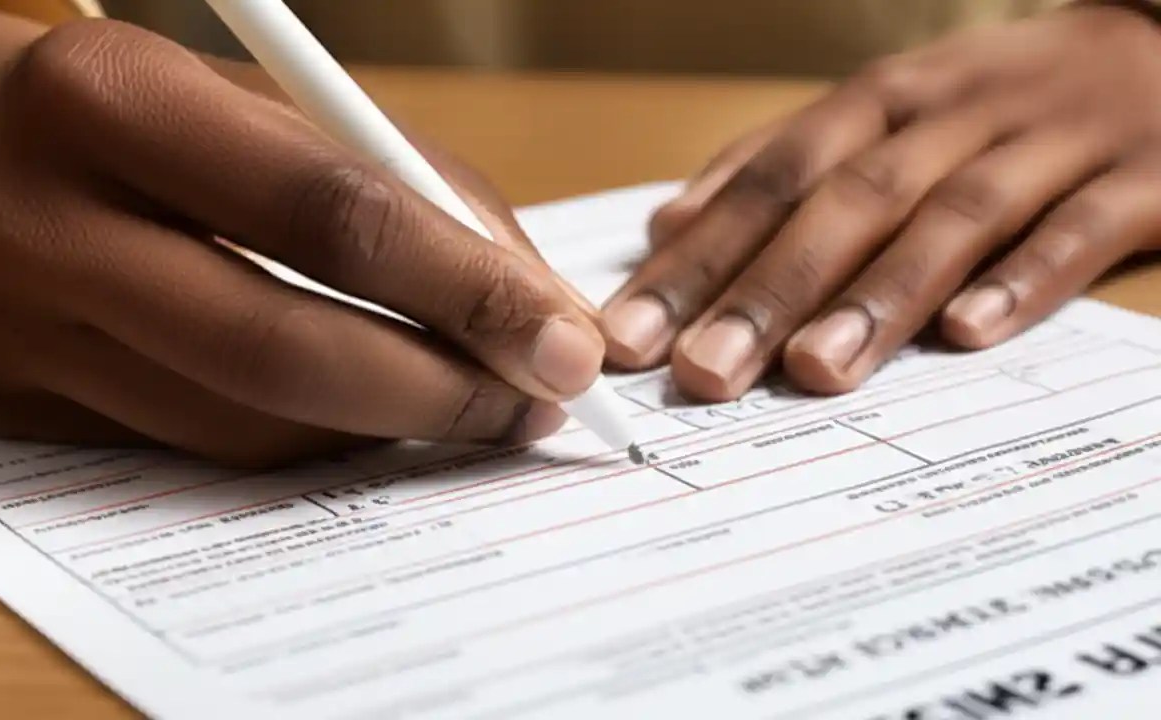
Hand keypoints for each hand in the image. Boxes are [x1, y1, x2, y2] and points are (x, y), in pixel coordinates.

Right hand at [0, 10, 603, 464]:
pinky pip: (200, 449)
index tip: (563, 339)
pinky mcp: (9, 407)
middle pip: (280, 347)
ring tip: (468, 407)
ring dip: (383, 428)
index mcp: (109, 97)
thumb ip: (410, 193)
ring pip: (245, 423)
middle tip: (533, 403)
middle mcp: (33, 218)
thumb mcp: (272, 110)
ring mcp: (8, 328)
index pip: (326, 214)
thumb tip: (537, 314)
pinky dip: (306, 440)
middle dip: (438, 390)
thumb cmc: (150, 118)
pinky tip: (364, 416)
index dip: (463, 288)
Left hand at [602, 4, 1160, 400]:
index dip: (696, 258)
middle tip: (701, 373)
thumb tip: (666, 224)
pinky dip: (1024, 278)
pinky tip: (969, 336)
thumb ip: (775, 167)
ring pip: (952, 218)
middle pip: (845, 202)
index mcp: (877, 102)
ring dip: (878, 295)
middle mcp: (950, 116)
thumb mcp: (878, 114)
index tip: (630, 335)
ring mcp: (1046, 143)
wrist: (1158, 43)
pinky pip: (1076, 228)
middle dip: (767, 289)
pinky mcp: (1138, 177)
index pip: (768, 181)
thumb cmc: (990, 104)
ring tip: (813, 370)